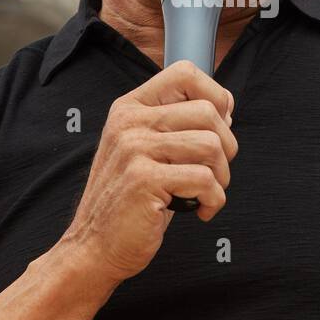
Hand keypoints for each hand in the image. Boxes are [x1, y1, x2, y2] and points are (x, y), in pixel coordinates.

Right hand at [60, 60, 237, 283]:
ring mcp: (134, 148)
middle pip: (208, 112)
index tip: (218, 127)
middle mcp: (129, 122)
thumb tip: (226, 108)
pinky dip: (213, 200)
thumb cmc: (129, 201)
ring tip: (204, 193)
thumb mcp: (146, 151)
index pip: (184, 73)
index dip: (215, 96)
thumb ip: (178, 126)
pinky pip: (205, 179)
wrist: (93, 246)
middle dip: (226, 147)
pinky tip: (199, 210)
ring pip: (211, 145)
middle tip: (213, 172)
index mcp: (130, 108)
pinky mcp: (144, 179)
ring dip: (221, 177)